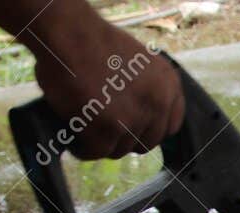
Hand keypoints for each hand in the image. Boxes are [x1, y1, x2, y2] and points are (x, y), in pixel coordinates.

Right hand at [28, 16, 183, 159]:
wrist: (69, 32)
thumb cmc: (94, 42)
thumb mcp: (138, 63)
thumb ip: (147, 91)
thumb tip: (142, 121)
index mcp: (168, 84)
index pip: (170, 126)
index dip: (149, 129)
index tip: (133, 128)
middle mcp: (158, 103)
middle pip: (146, 142)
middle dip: (125, 139)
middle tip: (105, 129)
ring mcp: (135, 117)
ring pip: (120, 149)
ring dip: (103, 143)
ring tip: (86, 130)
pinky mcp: (109, 128)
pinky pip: (97, 152)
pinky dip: (84, 149)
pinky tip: (76, 140)